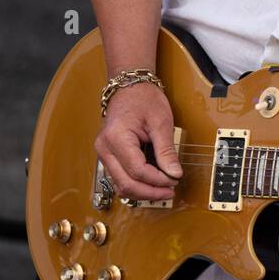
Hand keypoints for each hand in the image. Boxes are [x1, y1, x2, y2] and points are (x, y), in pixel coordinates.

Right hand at [93, 81, 182, 200]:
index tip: (174, 180)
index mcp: (116, 138)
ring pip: (120, 185)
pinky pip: (120, 178)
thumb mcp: (161, 122)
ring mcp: (104, 153)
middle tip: (169, 191)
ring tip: (162, 190)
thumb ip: (166, 150)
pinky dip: (136, 184)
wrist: (130, 87)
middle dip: (149, 192)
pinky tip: (151, 184)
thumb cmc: (143, 99)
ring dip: (142, 192)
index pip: (137, 170)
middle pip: (125, 183)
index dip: (157, 180)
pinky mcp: (109, 156)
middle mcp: (105, 148)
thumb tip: (174, 173)